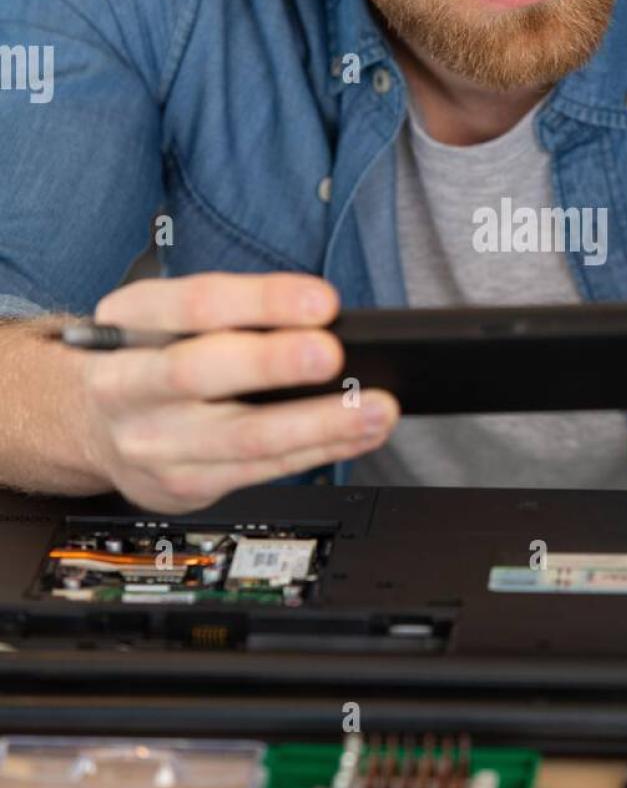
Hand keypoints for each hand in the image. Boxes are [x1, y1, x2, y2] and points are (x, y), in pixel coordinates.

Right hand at [72, 272, 399, 512]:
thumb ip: (231, 311)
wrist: (88, 424)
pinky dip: (320, 451)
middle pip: (201, 372)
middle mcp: (129, 384)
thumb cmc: (147, 358)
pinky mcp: (182, 485)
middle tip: (331, 354)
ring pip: (244, 438)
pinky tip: (358, 435)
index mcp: (127, 324)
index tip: (322, 301)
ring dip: (321, 423)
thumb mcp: (164, 317)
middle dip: (272, 364)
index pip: (195, 304)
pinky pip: (262, 471)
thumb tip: (321, 318)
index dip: (261, 301)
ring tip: (377, 408)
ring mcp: (153, 443)